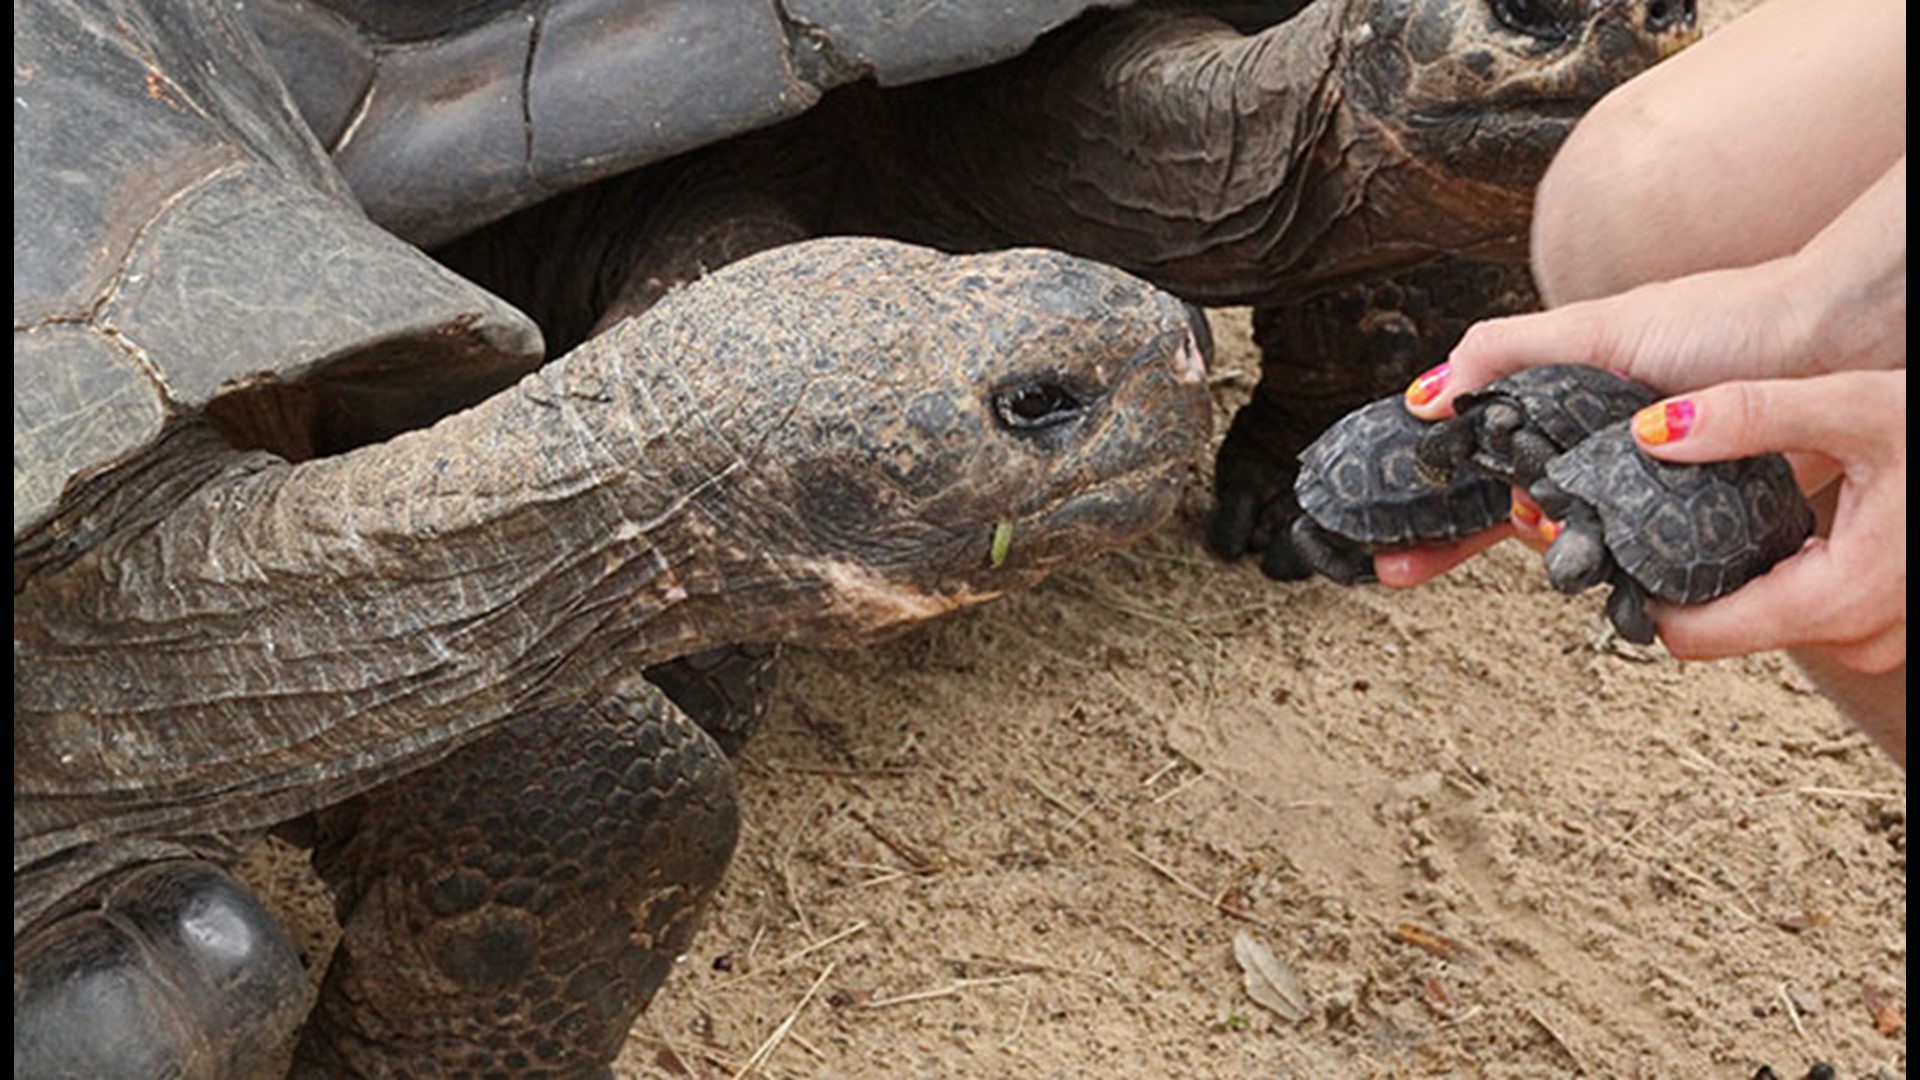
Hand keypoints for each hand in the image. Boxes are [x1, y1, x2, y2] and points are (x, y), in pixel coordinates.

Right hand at [1381, 158, 1904, 587]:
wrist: (1834, 341)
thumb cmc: (1726, 320)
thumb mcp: (1596, 326)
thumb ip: (1504, 352)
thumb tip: (1423, 397)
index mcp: (1564, 409)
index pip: (1475, 461)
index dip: (1424, 497)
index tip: (1382, 533)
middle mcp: (1596, 454)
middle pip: (1501, 511)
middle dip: (1444, 539)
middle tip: (1397, 569)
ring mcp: (1642, 494)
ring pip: (1567, 542)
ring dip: (1544, 546)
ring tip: (1546, 534)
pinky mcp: (1695, 527)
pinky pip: (1639, 565)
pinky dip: (1612, 574)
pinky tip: (1602, 576)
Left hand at [1636, 371, 1904, 673]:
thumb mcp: (1857, 405)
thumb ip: (1752, 415)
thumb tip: (1649, 432)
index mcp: (1840, 601)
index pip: (1696, 638)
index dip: (1643, 596)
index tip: (1610, 550)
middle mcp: (1859, 638)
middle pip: (1723, 630)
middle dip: (1680, 581)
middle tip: (1636, 525)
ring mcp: (1877, 637)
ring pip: (1765, 618)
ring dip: (1730, 575)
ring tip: (1689, 520)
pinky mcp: (1884, 620)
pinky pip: (1804, 605)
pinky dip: (1775, 571)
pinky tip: (1757, 525)